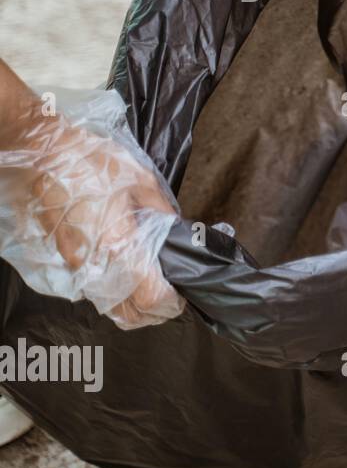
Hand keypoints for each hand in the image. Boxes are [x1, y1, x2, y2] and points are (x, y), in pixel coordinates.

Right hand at [0, 94, 183, 329]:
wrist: (43, 154)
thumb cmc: (91, 163)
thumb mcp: (141, 180)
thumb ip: (162, 211)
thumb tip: (176, 230)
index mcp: (118, 246)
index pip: (148, 297)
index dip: (170, 304)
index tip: (182, 297)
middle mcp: (93, 264)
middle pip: (127, 313)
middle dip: (153, 314)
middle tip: (171, 299)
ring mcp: (74, 264)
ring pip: (106, 304)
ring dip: (131, 306)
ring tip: (152, 290)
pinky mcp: (62, 257)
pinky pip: (90, 287)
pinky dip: (111, 291)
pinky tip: (125, 276)